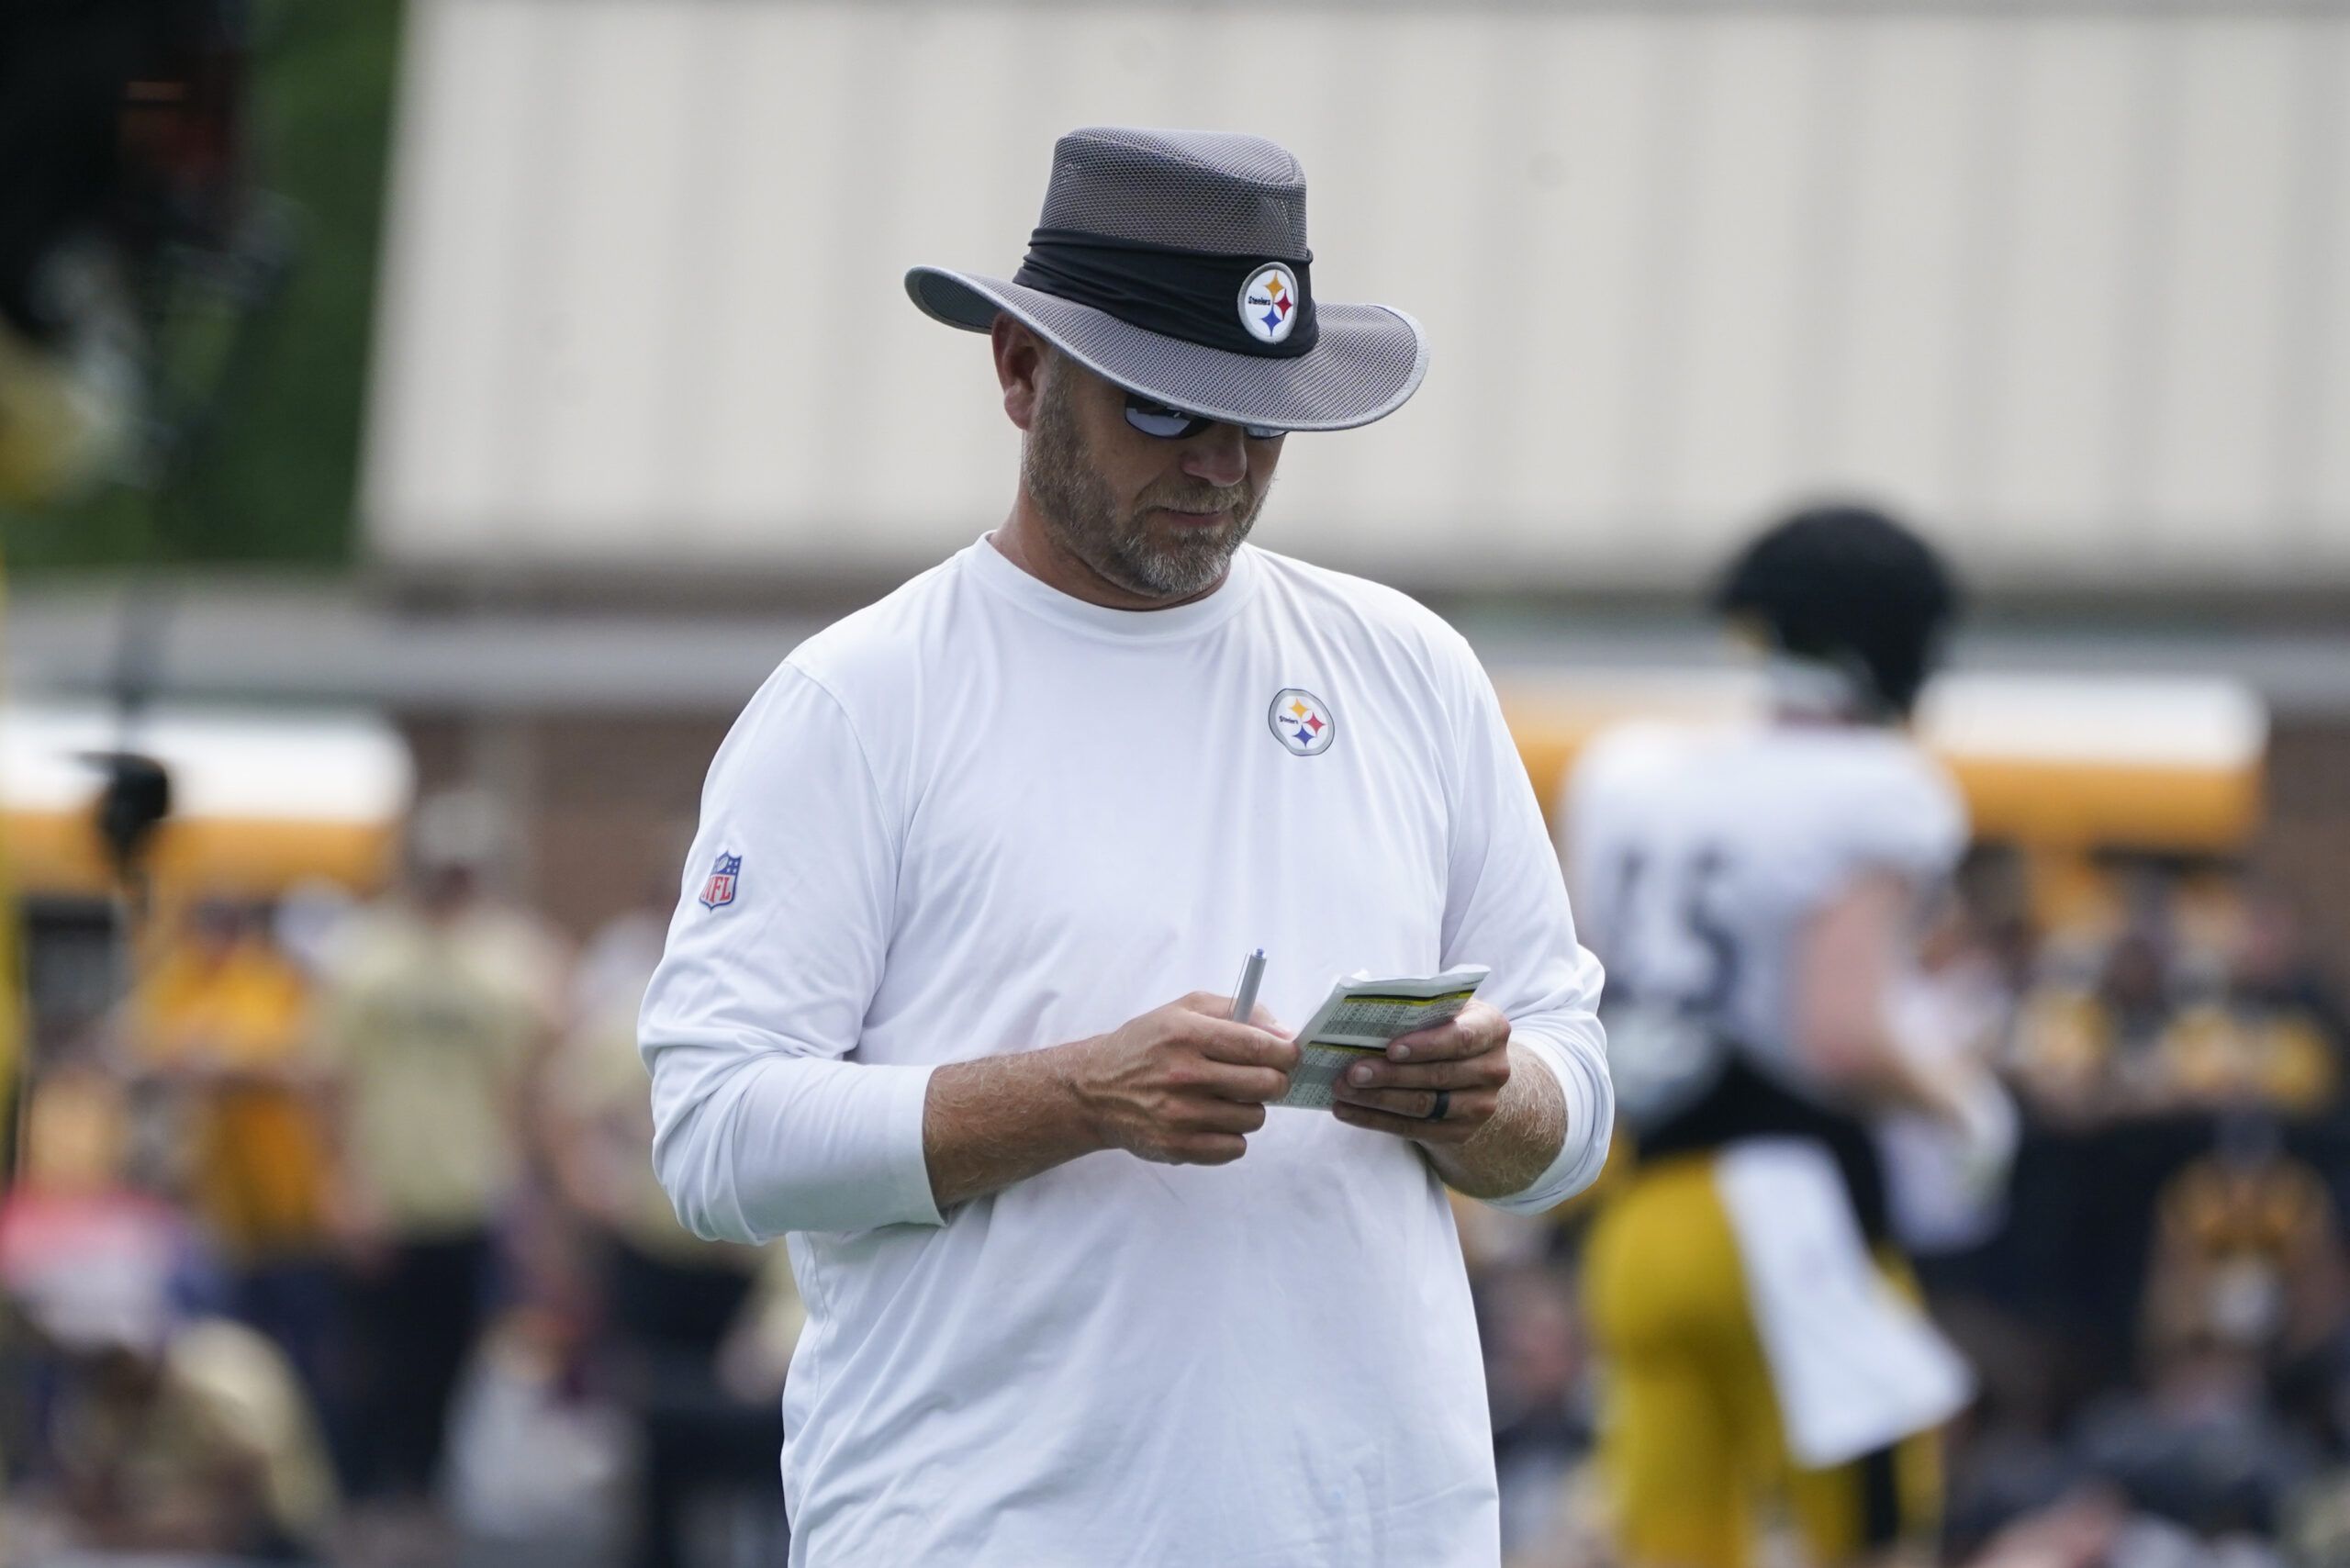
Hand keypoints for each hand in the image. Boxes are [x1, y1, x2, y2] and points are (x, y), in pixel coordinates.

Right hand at [1065, 992, 1297, 1166]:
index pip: (1258, 1046)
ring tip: (1226, 1098)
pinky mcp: (1177, 1146)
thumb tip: (1283, 1032)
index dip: (1285, 1052)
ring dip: (1249, 1108)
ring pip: (1254, 1118)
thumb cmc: (1147, 1045)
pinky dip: (1232, 1136)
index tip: (1289, 1055)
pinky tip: (1213, 1121)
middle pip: (1265, 1084)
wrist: (1095, 1090)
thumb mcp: (1183, 1010)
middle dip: (1274, 1080)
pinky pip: (1235, 1148)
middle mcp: (1183, 1074)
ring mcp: (1180, 1115)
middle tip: (1262, 1077)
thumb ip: (1237, 1011)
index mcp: (1187, 1034)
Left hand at [1331, 1000, 1510, 1145]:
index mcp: (1491, 1028)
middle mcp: (1493, 1069)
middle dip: (1390, 1075)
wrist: (1472, 1070)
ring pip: (1424, 1106)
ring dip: (1377, 1100)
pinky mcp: (1461, 1132)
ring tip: (1342, 1091)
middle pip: (1438, 1075)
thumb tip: (1364, 1007)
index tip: (1390, 1049)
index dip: (1426, 1045)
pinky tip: (1348, 1111)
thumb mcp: (1442, 1009)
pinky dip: (1376, 1120)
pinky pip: (1414, 1129)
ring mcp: (1480, 1105)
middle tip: (1352, 1072)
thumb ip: (1417, 1007)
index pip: (1461, 1038)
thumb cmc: (1445, 1027)